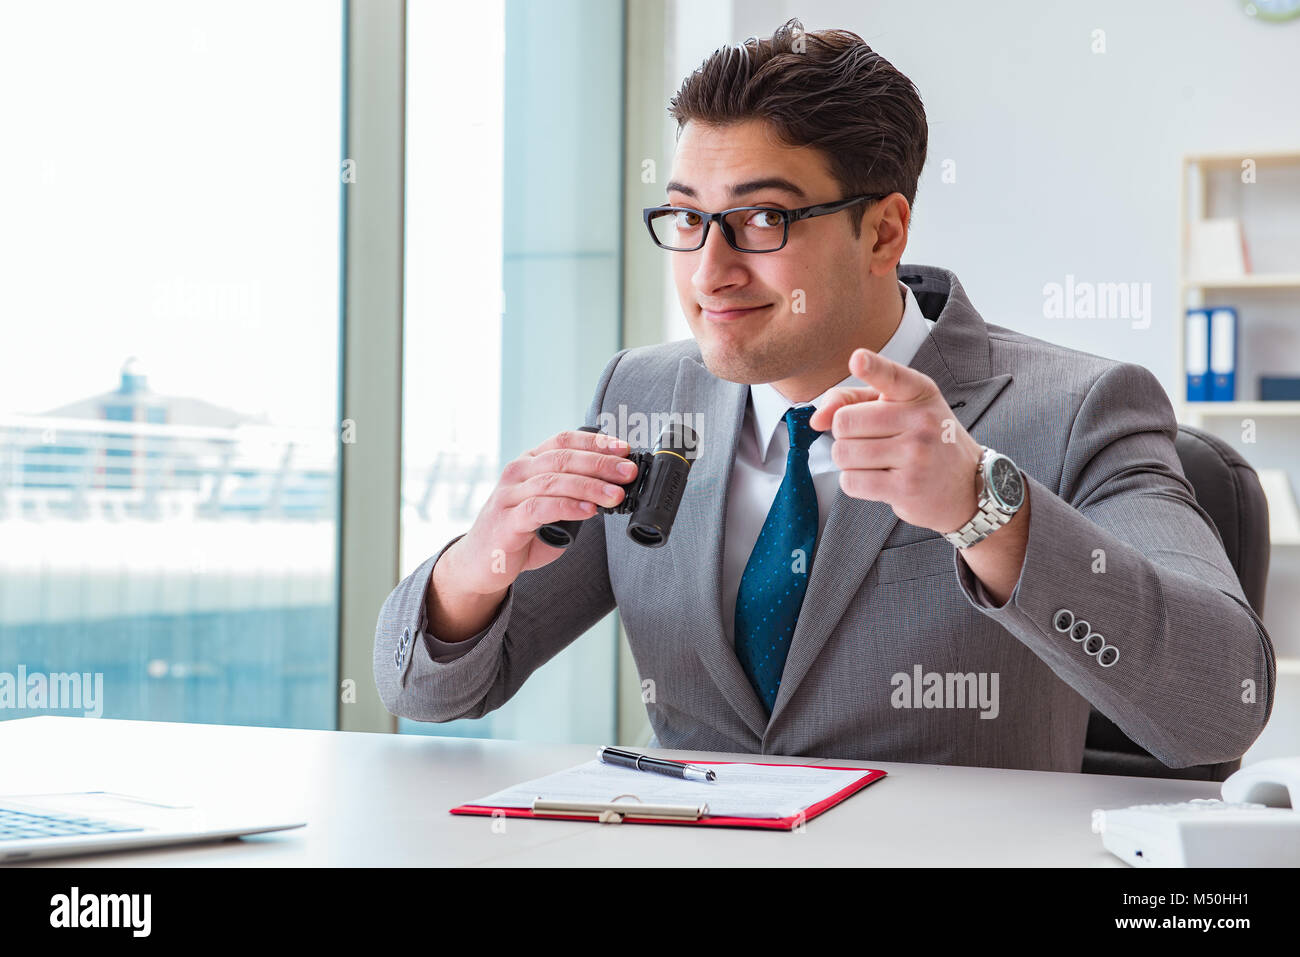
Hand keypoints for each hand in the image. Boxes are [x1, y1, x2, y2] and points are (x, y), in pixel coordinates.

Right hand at [449, 429, 636, 593]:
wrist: (480, 564)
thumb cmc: (520, 534)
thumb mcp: (550, 508)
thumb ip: (575, 498)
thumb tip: (615, 492)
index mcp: (529, 462)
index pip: (564, 440)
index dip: (596, 442)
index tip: (624, 449)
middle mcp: (518, 472)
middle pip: (563, 458)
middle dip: (600, 463)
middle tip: (628, 472)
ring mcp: (509, 495)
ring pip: (553, 480)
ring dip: (590, 486)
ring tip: (616, 495)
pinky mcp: (506, 521)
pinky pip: (540, 508)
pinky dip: (568, 507)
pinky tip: (589, 511)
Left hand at [808, 347, 983, 534]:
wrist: (967, 485)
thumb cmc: (923, 440)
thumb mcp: (899, 408)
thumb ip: (853, 400)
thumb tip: (817, 419)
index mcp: (919, 392)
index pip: (891, 376)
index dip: (872, 367)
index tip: (857, 359)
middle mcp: (921, 420)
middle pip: (844, 422)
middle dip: (845, 434)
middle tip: (868, 441)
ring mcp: (916, 455)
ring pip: (843, 453)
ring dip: (848, 460)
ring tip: (875, 461)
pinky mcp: (906, 487)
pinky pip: (851, 481)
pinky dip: (854, 481)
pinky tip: (878, 479)